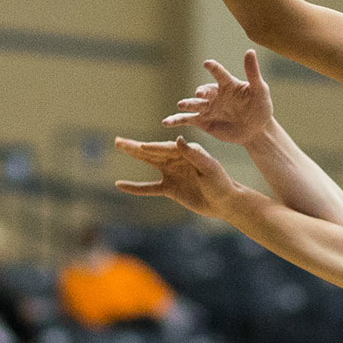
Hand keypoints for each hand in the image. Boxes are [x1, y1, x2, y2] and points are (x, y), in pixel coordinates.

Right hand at [114, 136, 246, 219]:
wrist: (225, 202)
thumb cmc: (221, 183)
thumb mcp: (209, 168)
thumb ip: (194, 154)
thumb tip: (178, 139)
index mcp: (187, 151)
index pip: (166, 148)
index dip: (153, 148)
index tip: (140, 146)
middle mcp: (177, 159)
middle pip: (152, 152)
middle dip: (135, 147)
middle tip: (117, 140)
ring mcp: (172, 173)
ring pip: (149, 163)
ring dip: (134, 157)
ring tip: (119, 148)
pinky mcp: (170, 188)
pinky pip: (149, 188)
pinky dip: (135, 188)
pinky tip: (120, 185)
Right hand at [163, 49, 274, 144]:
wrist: (256, 130)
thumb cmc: (260, 108)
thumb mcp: (260, 91)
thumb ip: (253, 73)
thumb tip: (250, 51)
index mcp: (228, 85)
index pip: (220, 74)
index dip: (214, 68)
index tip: (207, 63)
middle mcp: (215, 94)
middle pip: (205, 91)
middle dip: (201, 92)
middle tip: (200, 94)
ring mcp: (208, 108)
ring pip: (194, 104)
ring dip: (187, 104)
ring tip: (182, 105)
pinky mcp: (202, 121)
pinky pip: (186, 119)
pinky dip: (175, 120)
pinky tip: (166, 122)